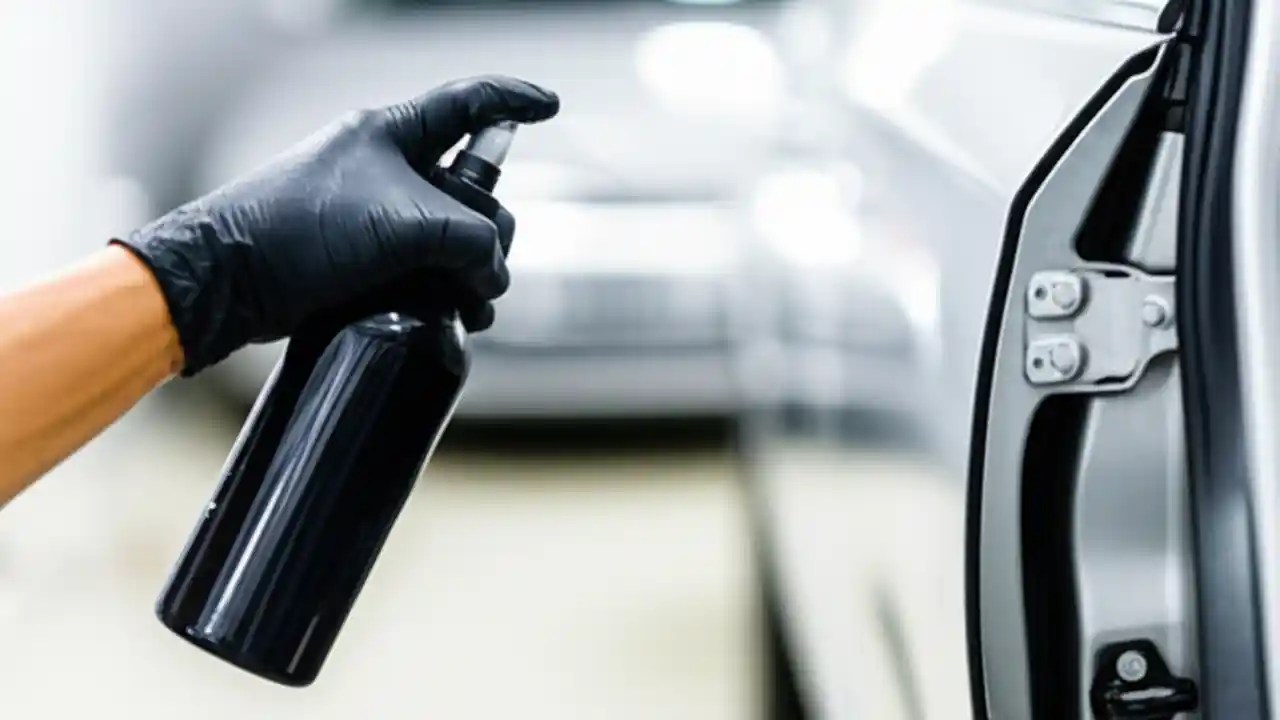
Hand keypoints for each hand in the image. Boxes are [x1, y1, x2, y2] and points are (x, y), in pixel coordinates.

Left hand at [116, 75, 558, 374]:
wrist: (230, 281)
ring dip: (473, 275)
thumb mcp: (403, 226)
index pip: (466, 103)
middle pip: (472, 192)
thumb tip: (494, 273)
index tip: (552, 107)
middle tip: (486, 272)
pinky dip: (446, 293)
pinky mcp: (365, 261)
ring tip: (471, 308)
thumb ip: (469, 241)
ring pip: (453, 239)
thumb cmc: (303, 231)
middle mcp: (387, 170)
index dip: (514, 100)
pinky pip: (426, 270)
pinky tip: (453, 316)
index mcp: (391, 135)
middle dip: (492, 234)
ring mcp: (376, 217)